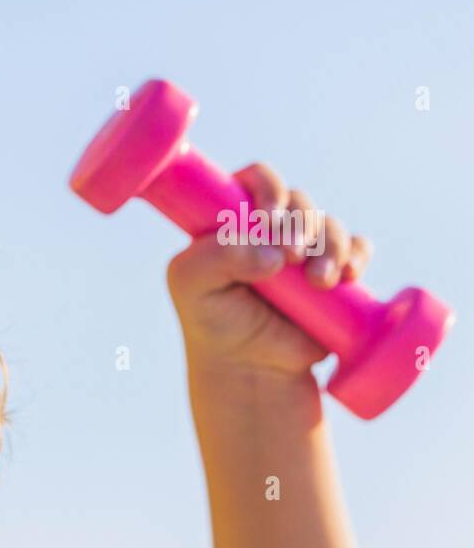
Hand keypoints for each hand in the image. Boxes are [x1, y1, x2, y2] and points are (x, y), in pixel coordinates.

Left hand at [165, 163, 374, 378]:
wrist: (250, 368)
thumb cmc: (213, 320)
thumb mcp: (190, 287)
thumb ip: (215, 258)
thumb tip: (272, 253)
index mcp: (234, 221)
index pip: (254, 179)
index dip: (267, 188)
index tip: (268, 218)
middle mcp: (272, 229)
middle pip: (298, 200)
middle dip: (300, 224)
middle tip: (291, 257)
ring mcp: (305, 249)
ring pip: (329, 225)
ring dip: (330, 246)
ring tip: (318, 281)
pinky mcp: (334, 272)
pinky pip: (357, 248)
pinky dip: (355, 256)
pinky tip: (346, 276)